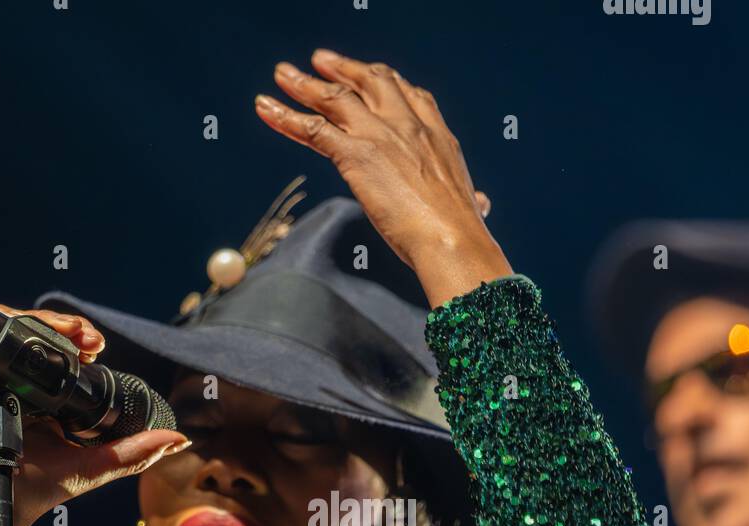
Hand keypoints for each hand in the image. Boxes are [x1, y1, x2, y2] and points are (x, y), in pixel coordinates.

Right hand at [0, 306, 188, 525]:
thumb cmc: (33, 489)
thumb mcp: (95, 464)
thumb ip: (135, 451)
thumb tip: (179, 440)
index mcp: (42, 397)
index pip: (61, 354)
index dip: (80, 342)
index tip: (99, 346)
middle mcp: (14, 381)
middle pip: (39, 334)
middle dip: (67, 327)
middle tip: (91, 340)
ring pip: (14, 327)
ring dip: (45, 321)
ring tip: (72, 336)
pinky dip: (9, 325)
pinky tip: (33, 334)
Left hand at [254, 48, 512, 307]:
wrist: (453, 240)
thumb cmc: (465, 235)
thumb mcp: (472, 209)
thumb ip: (471, 202)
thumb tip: (482, 206)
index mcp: (439, 137)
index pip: (413, 97)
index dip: (391, 84)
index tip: (378, 76)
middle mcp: (409, 126)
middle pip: (373, 82)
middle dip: (346, 69)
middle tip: (322, 61)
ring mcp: (381, 136)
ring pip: (335, 98)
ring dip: (305, 84)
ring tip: (283, 74)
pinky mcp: (356, 154)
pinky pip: (312, 128)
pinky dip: (285, 115)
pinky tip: (266, 107)